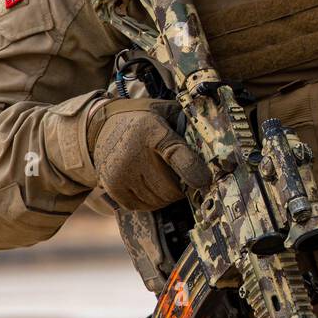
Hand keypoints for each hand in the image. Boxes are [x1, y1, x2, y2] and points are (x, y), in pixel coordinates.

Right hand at [86, 98, 211, 210]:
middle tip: (182, 175)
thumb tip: (219, 137)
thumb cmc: (142, 119)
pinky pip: (144, 206)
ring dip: (169, 194)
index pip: (176, 154)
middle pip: (171, 186)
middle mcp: (133, 154)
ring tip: (164, 176)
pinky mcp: (114, 189)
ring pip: (160, 200)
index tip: (205, 181)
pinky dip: (153, 200)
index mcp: (151, 131)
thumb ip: (188, 123)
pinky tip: (151, 184)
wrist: (98, 128)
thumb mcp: (165, 112)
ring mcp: (120, 174)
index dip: (193, 171)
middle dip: (183, 185)